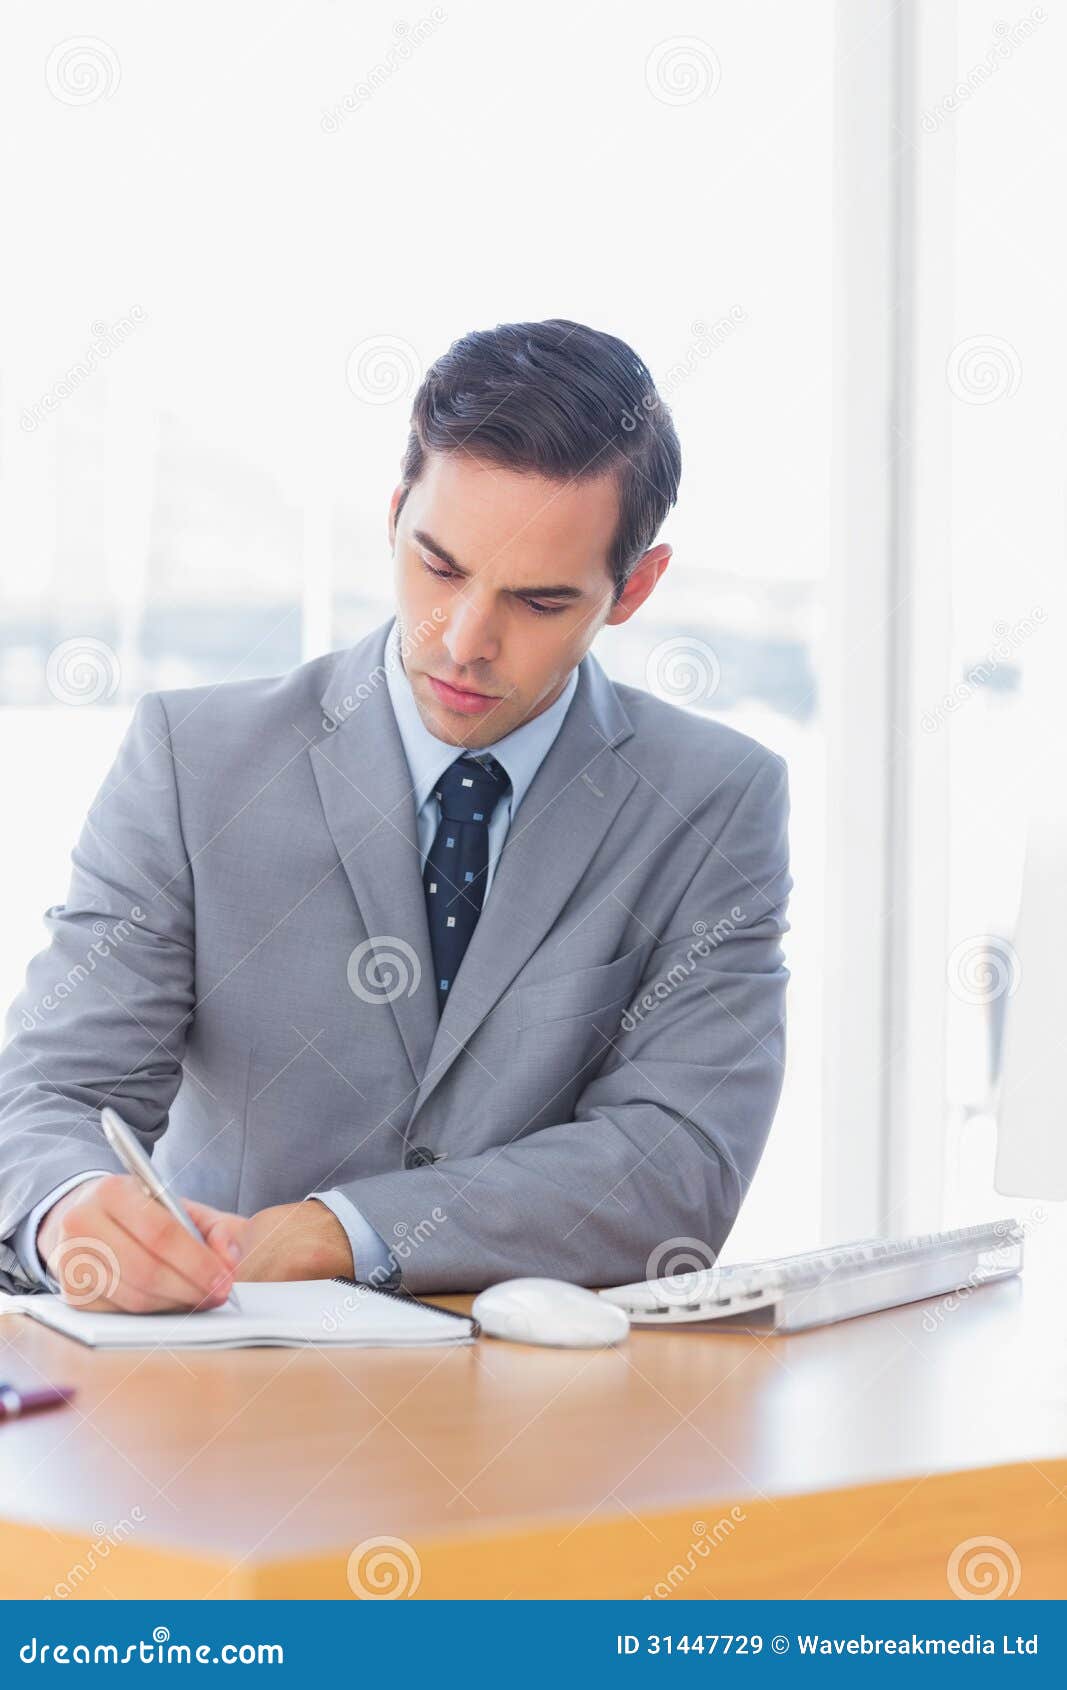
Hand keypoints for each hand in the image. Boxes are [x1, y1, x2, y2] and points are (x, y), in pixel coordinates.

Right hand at [38, 1181, 351, 1308]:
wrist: (88, 1216)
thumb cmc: (143, 1213)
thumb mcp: (181, 1206)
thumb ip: (216, 1228)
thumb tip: (230, 1260)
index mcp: (111, 1191)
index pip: (159, 1232)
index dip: (197, 1260)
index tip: (225, 1278)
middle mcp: (82, 1224)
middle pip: (145, 1270)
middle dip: (190, 1288)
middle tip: (219, 1295)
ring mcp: (70, 1261)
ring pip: (133, 1297)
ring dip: (175, 1305)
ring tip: (201, 1299)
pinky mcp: (71, 1294)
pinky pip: (120, 1315)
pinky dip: (154, 1314)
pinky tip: (173, 1304)